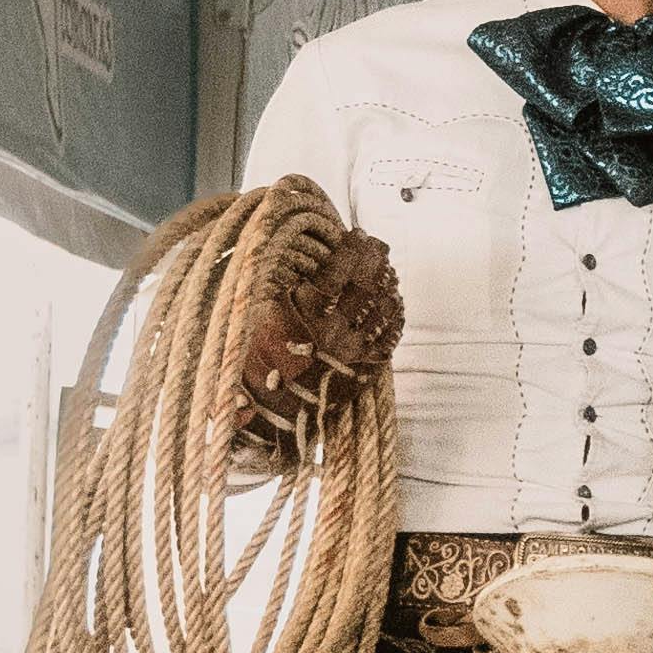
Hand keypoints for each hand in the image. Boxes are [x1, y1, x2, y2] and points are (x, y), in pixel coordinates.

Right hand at [239, 222, 399, 424]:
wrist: (271, 418)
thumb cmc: (256, 367)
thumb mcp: (256, 323)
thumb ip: (278, 296)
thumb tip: (303, 266)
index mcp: (305, 314)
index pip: (339, 271)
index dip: (353, 249)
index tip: (359, 234)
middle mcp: (334, 329)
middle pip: (366, 286)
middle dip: (377, 262)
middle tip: (381, 247)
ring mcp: (352, 351)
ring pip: (382, 310)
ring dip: (389, 287)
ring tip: (389, 273)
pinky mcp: (363, 371)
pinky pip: (388, 340)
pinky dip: (395, 320)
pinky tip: (396, 306)